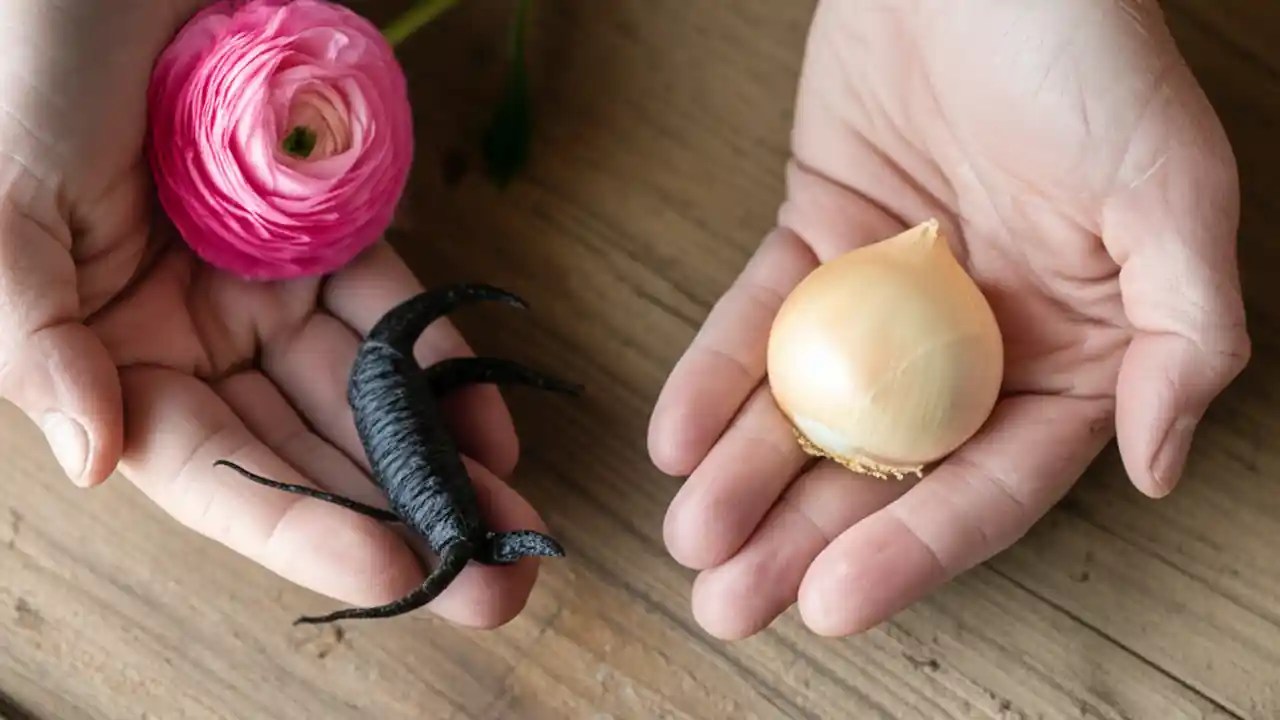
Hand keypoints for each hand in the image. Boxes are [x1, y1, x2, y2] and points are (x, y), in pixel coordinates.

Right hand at [0, 0, 545, 627]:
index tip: (397, 574)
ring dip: (438, 462)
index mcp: (112, 356)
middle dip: (400, 521)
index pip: (218, 472)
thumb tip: (94, 461)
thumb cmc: (39, 74)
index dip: (307, 531)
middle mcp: (196, 339)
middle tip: (492, 583)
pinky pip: (393, 310)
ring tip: (513, 521)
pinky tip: (491, 423)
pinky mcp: (328, 238)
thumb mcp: (7, 214)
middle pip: (311, 452)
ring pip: (364, 396)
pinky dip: (443, 363)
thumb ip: (35, 342)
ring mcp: (269, 289)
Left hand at [649, 0, 1249, 638]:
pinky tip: (679, 437)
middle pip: (884, 466)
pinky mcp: (817, 240)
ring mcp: (888, 295)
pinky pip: (757, 322)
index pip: (989, 479)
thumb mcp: (1169, 193)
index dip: (915, 549)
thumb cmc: (1087, 52)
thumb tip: (1155, 463)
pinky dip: (716, 376)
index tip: (837, 603)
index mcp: (1071, 349)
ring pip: (811, 408)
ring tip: (691, 540)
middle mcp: (976, 339)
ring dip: (746, 479)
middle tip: (732, 604)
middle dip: (805, 541)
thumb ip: (1180, 335)